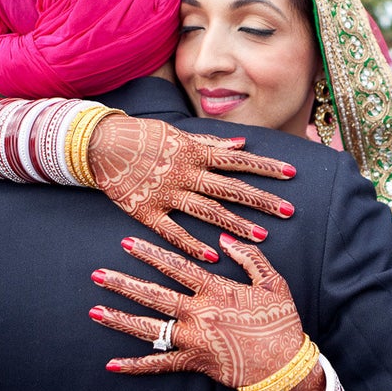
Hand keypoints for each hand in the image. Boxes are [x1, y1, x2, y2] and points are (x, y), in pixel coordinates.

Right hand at [88, 115, 295, 261]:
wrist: (99, 143)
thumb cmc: (143, 136)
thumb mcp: (178, 133)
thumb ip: (211, 143)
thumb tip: (242, 144)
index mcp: (195, 152)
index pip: (239, 160)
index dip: (266, 167)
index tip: (292, 173)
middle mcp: (186, 173)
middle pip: (230, 188)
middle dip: (261, 200)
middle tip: (288, 211)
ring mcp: (167, 193)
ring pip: (207, 211)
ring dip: (236, 224)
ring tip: (262, 236)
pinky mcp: (146, 212)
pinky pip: (172, 231)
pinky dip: (192, 244)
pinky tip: (213, 257)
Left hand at [89, 234, 304, 388]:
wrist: (284, 367)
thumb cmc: (280, 322)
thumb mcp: (272, 283)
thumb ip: (248, 258)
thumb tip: (224, 240)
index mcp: (217, 290)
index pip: (177, 266)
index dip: (151, 253)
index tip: (128, 243)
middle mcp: (199, 313)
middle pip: (153, 295)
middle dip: (123, 283)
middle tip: (98, 274)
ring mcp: (193, 340)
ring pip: (149, 328)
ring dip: (120, 319)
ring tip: (94, 310)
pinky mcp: (193, 362)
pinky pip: (159, 365)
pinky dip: (135, 366)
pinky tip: (112, 364)